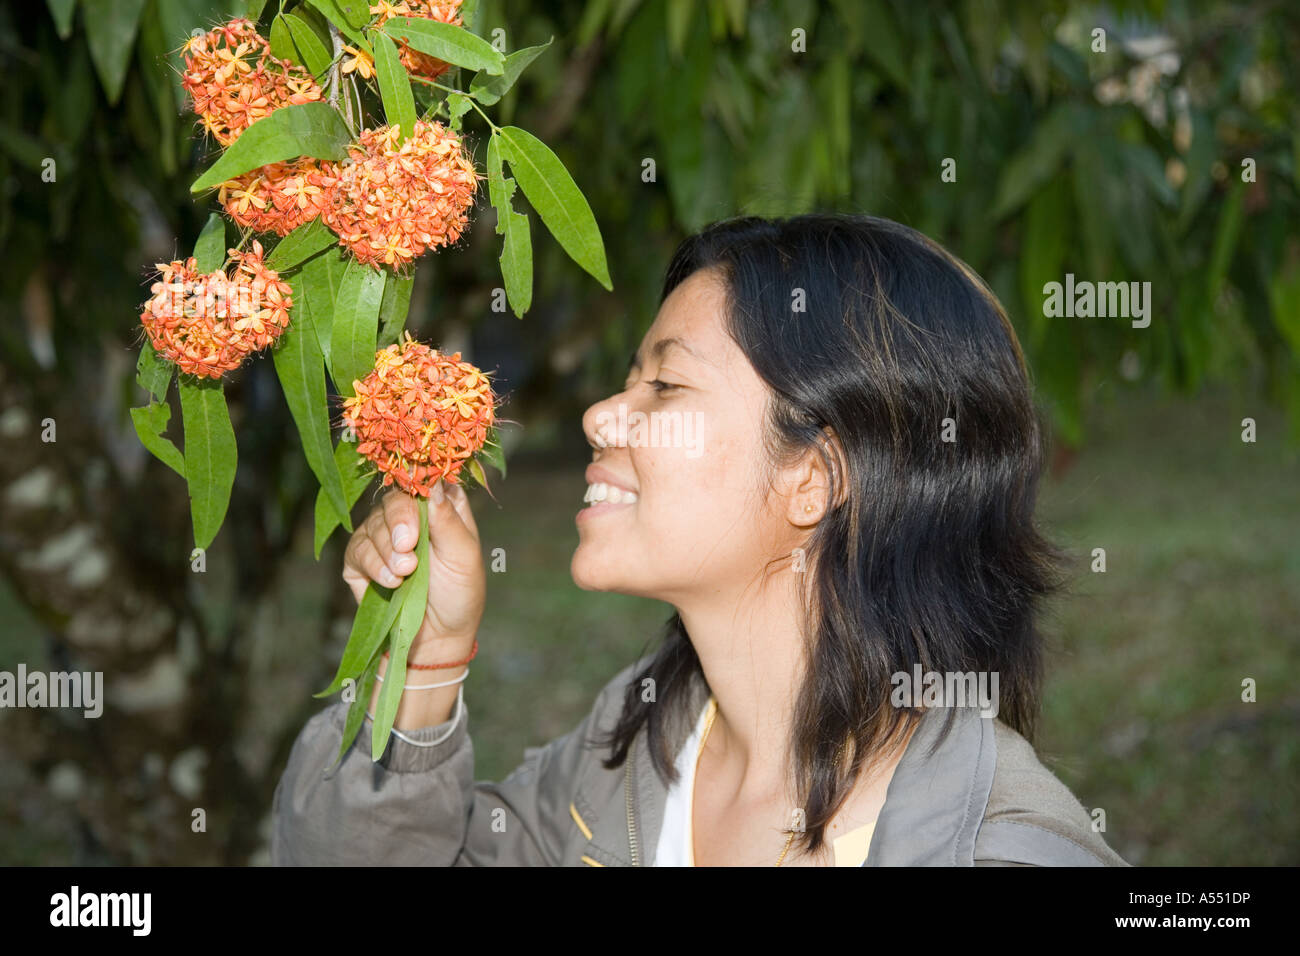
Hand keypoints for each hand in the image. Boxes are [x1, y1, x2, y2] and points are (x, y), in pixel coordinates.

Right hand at [342, 482, 484, 654]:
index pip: (424, 481)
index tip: (420, 506)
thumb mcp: (464, 556)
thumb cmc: (459, 593)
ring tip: (407, 574)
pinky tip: (392, 583)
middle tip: (409, 550)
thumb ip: (448, 520)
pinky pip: (357, 550)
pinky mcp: (361, 559)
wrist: (438, 638)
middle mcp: (410, 516)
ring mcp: (383, 536)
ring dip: (388, 552)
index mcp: (439, 507)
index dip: (418, 489)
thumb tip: (435, 482)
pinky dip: (374, 566)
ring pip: (372, 525)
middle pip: (394, 500)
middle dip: (399, 524)